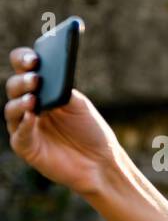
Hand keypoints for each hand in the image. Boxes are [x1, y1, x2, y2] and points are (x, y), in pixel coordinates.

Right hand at [5, 48, 122, 193]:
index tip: (34, 58)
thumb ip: (61, 89)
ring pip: (12, 109)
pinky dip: (24, 124)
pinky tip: (31, 117)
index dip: (23, 60)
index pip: (23, 69)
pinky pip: (19, 134)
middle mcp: (29, 106)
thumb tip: (46, 76)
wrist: (101, 162)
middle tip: (36, 79)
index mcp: (41, 90)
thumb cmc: (91, 131)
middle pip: (14, 87)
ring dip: (21, 102)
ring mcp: (25, 126)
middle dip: (23, 81)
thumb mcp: (78, 105)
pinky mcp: (26, 147)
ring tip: (33, 99)